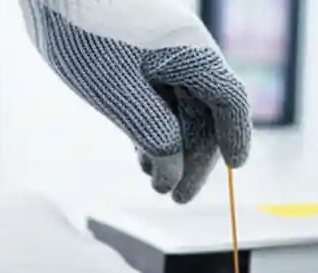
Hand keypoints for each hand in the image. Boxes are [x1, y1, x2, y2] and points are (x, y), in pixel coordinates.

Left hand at [20, 0, 252, 202]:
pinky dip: (155, 126)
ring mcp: (162, 49)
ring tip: (153, 179)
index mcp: (192, 51)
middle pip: (205, 110)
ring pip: (181, 106)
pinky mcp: (139, 52)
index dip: (236, 136)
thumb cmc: (81, 32)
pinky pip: (160, 95)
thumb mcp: (118, 94)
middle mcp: (184, 48)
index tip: (236, 168)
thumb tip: (172, 176)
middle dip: (193, 156)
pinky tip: (140, 153)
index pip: (230, 100)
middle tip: (175, 196)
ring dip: (172, 146)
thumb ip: (153, 136)